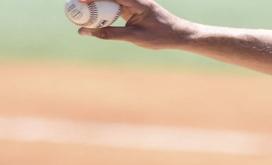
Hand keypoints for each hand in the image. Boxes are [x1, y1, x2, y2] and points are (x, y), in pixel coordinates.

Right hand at [78, 0, 198, 49]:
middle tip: (74, 7)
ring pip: (110, 1)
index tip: (78, 1)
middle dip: (90, 1)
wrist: (181, 35)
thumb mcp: (134, 37)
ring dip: (96, 5)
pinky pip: (114, 6)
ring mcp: (133, 3)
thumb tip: (85, 32)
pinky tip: (94, 17)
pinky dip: (104, 10)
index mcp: (136, 2)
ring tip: (80, 12)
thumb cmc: (161, 36)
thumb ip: (109, 34)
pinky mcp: (133, 8)